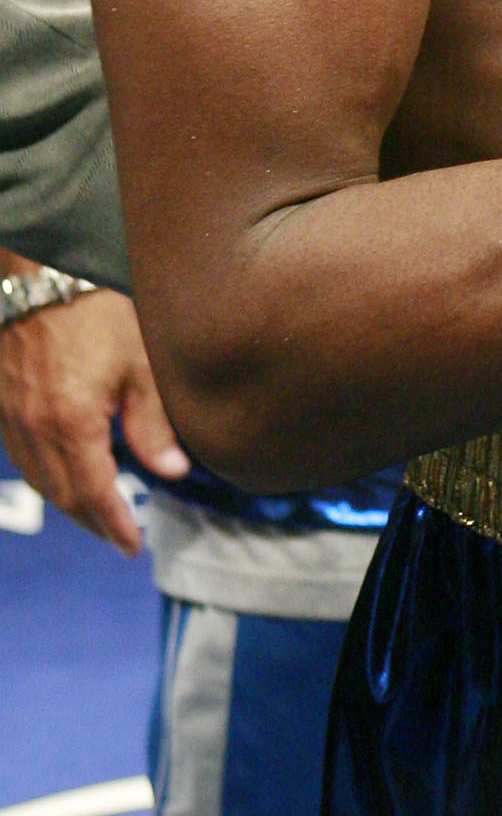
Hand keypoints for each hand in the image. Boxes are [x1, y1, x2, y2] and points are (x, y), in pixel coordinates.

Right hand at [0, 283, 189, 551]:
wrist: (42, 270)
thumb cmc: (98, 306)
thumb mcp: (140, 362)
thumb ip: (154, 423)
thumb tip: (172, 471)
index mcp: (72, 423)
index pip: (94, 494)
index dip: (114, 524)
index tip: (133, 545)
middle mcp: (33, 428)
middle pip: (61, 495)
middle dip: (92, 521)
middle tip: (118, 536)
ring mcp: (9, 416)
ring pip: (36, 478)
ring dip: (67, 502)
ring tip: (96, 512)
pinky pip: (18, 455)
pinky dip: (43, 473)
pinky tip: (63, 472)